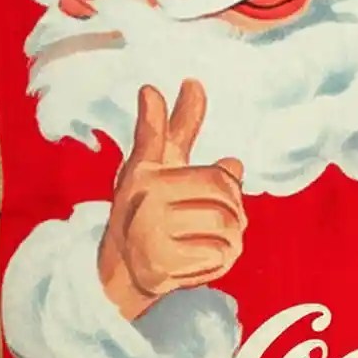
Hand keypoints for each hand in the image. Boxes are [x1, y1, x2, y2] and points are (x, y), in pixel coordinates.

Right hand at [97, 79, 246, 319]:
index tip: (182, 84)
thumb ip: (188, 157)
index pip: (162, 137)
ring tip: (208, 241)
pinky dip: (220, 261)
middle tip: (222, 219)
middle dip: (234, 205)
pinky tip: (200, 262)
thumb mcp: (158, 178)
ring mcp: (149, 230)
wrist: (123, 274)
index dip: (180, 110)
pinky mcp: (159, 263)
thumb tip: (234, 163)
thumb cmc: (146, 217)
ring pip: (227, 224)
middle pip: (222, 187)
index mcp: (146, 172)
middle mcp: (143, 196)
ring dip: (231, 237)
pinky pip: (219, 255)